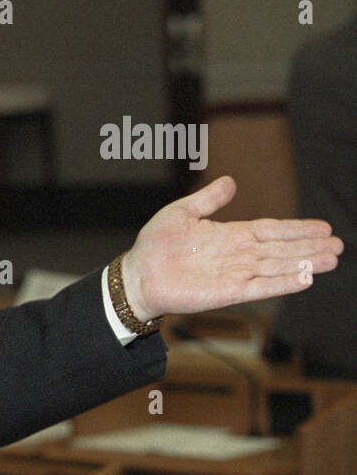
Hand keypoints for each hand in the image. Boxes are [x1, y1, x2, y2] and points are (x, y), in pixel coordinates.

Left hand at [121, 175, 342, 320]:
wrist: (138, 275)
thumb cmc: (155, 245)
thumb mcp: (181, 212)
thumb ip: (208, 199)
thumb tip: (231, 181)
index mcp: (231, 235)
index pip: (272, 229)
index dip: (297, 228)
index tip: (323, 226)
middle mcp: (239, 255)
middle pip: (282, 249)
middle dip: (310, 246)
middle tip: (339, 244)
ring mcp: (236, 274)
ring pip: (278, 267)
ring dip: (305, 264)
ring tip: (332, 259)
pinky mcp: (228, 292)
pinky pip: (261, 287)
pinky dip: (283, 283)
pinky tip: (305, 279)